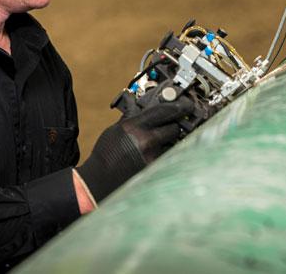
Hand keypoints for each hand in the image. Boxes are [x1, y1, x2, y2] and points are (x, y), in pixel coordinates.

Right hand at [76, 95, 194, 202]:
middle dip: (174, 125)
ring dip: (171, 142)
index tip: (187, 104)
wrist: (99, 181)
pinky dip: (167, 154)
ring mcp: (152, 156)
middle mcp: (145, 140)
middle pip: (175, 127)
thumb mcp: (117, 129)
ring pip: (174, 144)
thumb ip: (135, 117)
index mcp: (134, 126)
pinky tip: (156, 155)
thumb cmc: (107, 154)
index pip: (165, 111)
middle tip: (171, 125)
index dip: (180, 106)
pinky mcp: (156, 169)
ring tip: (159, 143)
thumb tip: (149, 104)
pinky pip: (169, 157)